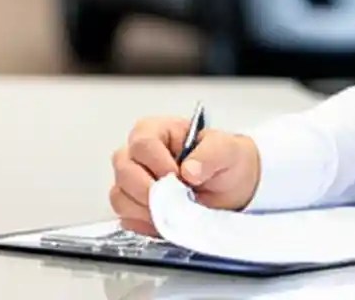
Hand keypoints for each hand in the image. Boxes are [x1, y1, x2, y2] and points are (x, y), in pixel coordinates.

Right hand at [109, 115, 260, 235]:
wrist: (234, 187)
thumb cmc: (226, 161)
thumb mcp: (227, 150)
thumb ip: (210, 154)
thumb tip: (189, 169)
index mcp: (157, 131)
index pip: (142, 143)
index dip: (158, 163)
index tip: (179, 177)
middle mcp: (139, 155)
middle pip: (124, 170)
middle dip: (149, 189)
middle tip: (175, 198)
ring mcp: (133, 182)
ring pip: (120, 196)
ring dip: (146, 209)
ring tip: (174, 209)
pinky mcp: (135, 207)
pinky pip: (126, 218)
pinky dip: (145, 223)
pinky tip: (167, 219)